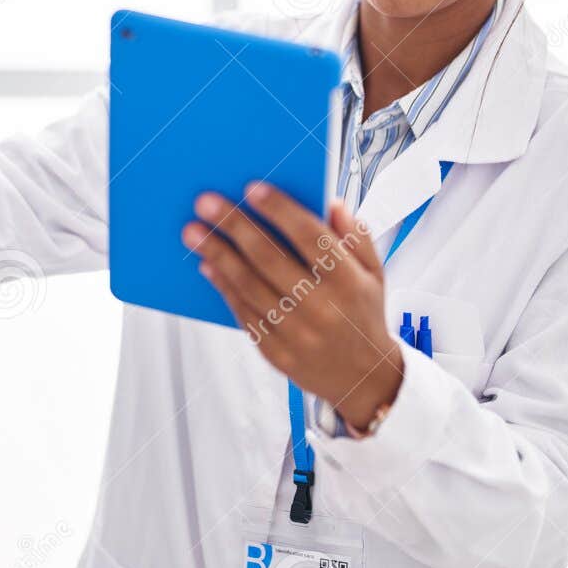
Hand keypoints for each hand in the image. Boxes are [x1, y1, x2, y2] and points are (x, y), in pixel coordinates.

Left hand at [182, 183, 403, 428]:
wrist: (363, 378)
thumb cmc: (364, 314)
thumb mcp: (374, 272)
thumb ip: (356, 234)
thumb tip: (332, 203)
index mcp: (348, 281)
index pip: (311, 237)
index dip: (280, 210)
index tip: (251, 188)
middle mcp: (321, 307)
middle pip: (269, 259)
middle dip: (234, 226)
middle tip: (206, 202)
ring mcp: (296, 333)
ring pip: (249, 286)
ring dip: (217, 255)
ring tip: (193, 232)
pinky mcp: (275, 352)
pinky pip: (244, 314)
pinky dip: (224, 288)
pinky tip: (208, 265)